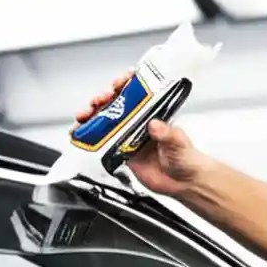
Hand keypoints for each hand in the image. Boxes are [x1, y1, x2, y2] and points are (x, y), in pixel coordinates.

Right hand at [71, 70, 212, 197]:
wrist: (183, 183)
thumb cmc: (186, 158)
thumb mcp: (178, 143)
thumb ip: (167, 134)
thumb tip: (155, 125)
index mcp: (153, 113)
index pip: (137, 92)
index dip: (125, 84)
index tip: (118, 83)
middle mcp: (139, 121)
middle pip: (117, 104)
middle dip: (104, 98)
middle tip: (98, 100)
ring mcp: (129, 135)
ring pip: (106, 120)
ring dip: (92, 114)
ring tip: (83, 115)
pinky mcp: (122, 151)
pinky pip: (103, 141)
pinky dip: (90, 136)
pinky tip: (80, 133)